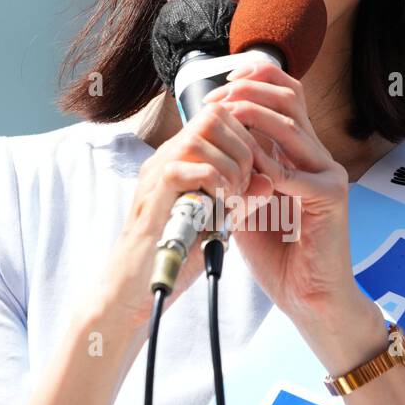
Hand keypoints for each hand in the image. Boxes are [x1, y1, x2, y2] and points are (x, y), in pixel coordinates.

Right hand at [96, 101, 275, 332]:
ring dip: (230, 168)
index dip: (246, 139)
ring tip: (231, 200)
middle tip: (244, 188)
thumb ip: (242, 200)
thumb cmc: (176, 255)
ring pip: (202, 136)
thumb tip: (270, 180)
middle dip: (242, 150)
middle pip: (213, 116)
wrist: (135, 288)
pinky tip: (218, 210)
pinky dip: (215, 186)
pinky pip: (191, 168)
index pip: (220, 116)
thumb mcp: (219, 222)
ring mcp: (157, 171)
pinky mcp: (154, 192)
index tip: (254, 175)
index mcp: (182, 159)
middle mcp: (167, 156)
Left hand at [201, 58, 359, 322]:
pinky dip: (262, 168)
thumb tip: (204, 139)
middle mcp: (317, 157)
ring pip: (290, 127)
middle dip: (248, 92)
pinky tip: (241, 173)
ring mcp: (328, 174)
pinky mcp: (331, 197)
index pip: (285, 97)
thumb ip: (235, 170)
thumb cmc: (278, 254)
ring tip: (223, 123)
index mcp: (300, 154)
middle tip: (217, 100)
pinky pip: (292, 173)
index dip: (255, 81)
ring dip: (251, 118)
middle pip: (290, 98)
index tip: (221, 84)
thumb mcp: (246, 201)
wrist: (309, 297)